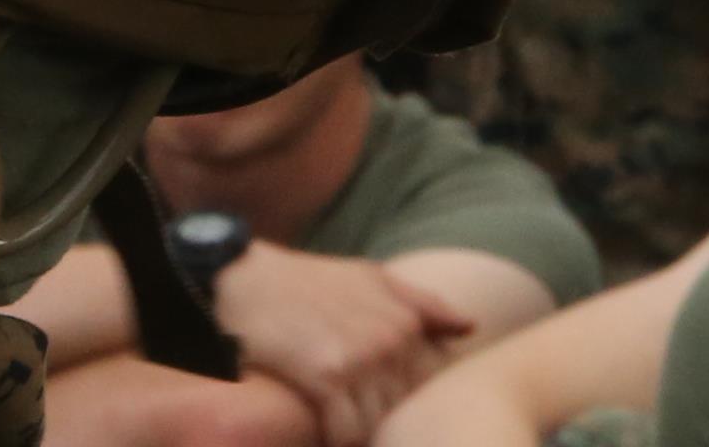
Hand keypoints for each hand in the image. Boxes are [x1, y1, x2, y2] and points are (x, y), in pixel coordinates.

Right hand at [211, 246, 476, 446]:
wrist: (238, 278)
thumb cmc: (303, 282)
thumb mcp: (369, 277)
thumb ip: (422, 303)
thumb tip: (470, 327)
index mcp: (406, 318)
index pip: (434, 382)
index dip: (413, 405)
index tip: (396, 416)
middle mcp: (391, 338)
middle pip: (407, 407)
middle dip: (389, 425)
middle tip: (369, 425)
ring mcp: (360, 358)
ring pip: (380, 424)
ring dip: (363, 436)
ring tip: (346, 434)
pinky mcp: (325, 377)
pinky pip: (346, 432)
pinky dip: (337, 443)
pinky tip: (323, 438)